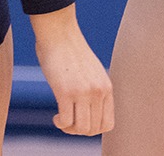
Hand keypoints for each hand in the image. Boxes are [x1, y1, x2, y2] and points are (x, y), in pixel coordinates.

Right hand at [29, 5, 113, 136]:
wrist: (59, 32)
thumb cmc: (69, 50)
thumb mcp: (90, 71)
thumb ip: (93, 88)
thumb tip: (86, 108)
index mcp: (106, 87)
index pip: (107, 124)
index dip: (93, 129)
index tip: (80, 121)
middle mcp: (98, 91)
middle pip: (94, 129)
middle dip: (79, 131)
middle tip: (67, 122)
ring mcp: (83, 92)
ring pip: (82, 128)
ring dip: (70, 129)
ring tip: (61, 120)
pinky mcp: (66, 91)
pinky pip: (66, 121)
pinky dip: (60, 123)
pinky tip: (56, 117)